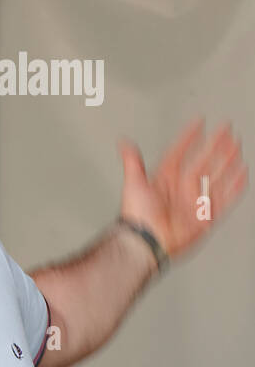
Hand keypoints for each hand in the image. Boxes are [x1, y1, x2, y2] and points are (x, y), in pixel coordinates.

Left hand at [118, 120, 246, 262]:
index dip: (188, 138)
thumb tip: (123, 143)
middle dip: (214, 145)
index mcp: (165, 180)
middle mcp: (181, 189)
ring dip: (227, 161)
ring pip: (216, 177)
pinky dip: (234, 187)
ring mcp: (194, 203)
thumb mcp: (133, 184)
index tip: (199, 124)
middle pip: (203, 161)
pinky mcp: (205, 217)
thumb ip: (132, 162)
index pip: (180, 153)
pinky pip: (225, 199)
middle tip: (225, 129)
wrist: (147, 243)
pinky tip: (242, 174)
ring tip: (236, 146)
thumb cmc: (138, 217)